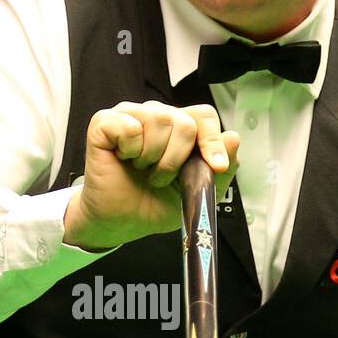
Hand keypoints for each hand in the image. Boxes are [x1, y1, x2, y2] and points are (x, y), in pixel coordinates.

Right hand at [63, 100, 239, 250]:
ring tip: (142, 170)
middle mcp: (156, 116)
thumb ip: (220, 170)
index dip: (212, 140)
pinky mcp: (104, 123)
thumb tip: (233, 138)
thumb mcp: (197, 193)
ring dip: (153, 157)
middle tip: (160, 176)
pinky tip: (124, 158)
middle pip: (184, 121)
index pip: (204, 116)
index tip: (216, 166)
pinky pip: (128, 126)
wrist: (121, 222)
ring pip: (159, 119)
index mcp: (180, 128)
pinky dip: (130, 149)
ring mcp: (130, 116)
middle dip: (176, 159)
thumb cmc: (153, 203)